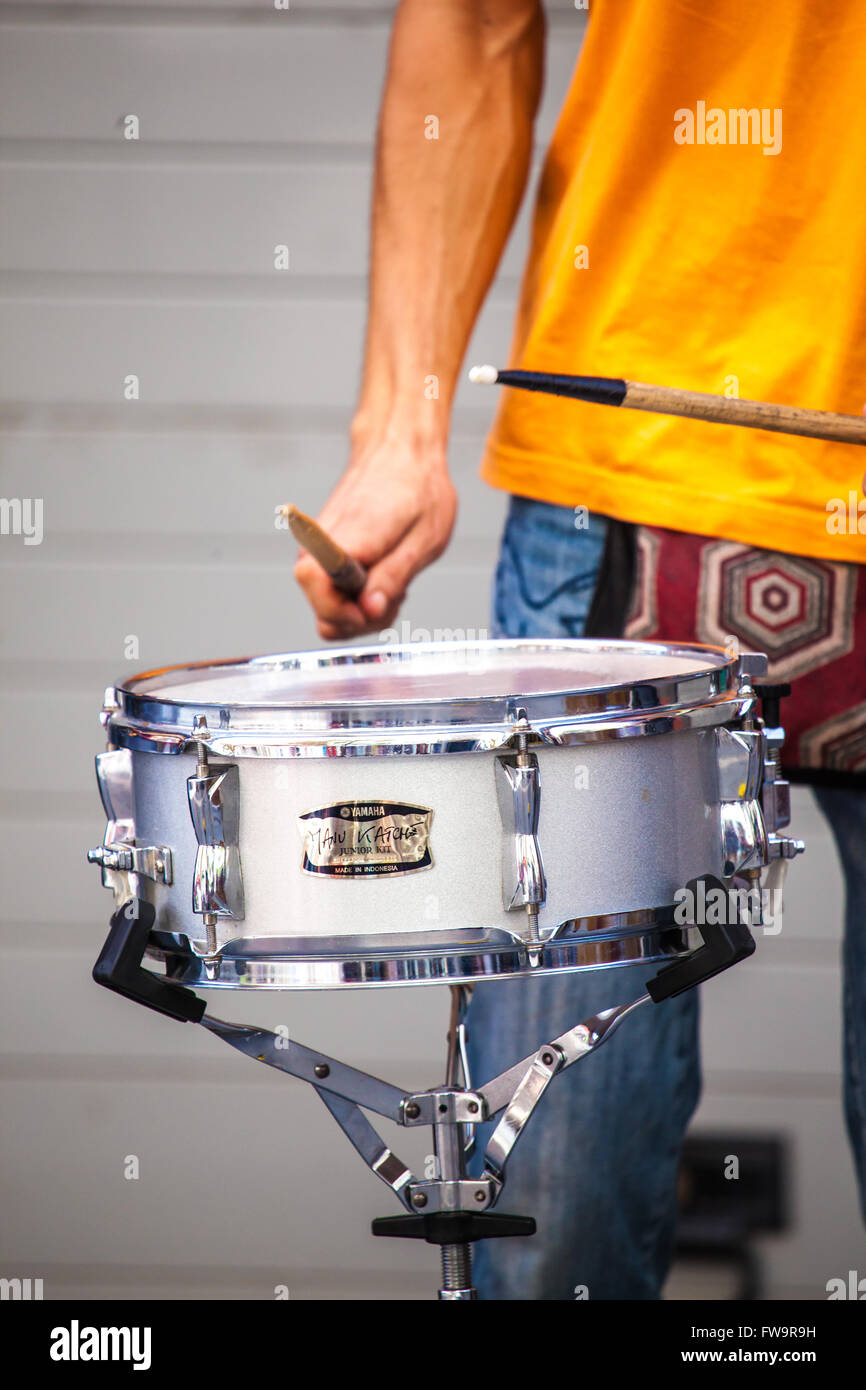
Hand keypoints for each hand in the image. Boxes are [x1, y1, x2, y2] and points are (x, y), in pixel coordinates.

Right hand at [294, 435, 456, 640]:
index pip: (315, 588)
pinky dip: (358, 595)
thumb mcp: (424, 539)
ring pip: (328, 607)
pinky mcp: (321, 554)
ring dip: (362, 609)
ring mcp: (317, 551)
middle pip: (323, 611)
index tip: (376, 606)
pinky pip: (332, 591)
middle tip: (395, 595)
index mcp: (345, 537)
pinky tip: (382, 574)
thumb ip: (392, 578)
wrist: (400, 452)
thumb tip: (369, 611)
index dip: (347, 611)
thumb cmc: (418, 488)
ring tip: (394, 581)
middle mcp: (319, 545)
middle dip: (362, 619)